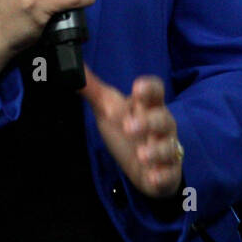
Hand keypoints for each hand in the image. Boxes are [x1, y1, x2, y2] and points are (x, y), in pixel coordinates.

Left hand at [79, 64, 182, 200]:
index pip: (155, 91)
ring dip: (156, 151)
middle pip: (162, 118)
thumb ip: (91, 88)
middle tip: (127, 126)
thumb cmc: (126, 128)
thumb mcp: (108, 108)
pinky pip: (170, 173)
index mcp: (148, 106)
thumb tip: (71, 64)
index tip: (137, 88)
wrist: (144, 163)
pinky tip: (153, 176)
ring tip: (142, 155)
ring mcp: (167, 149)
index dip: (149, 88)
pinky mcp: (168, 172)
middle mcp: (162, 125)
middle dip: (148, 122)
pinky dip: (163, 176)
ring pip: (168, 147)